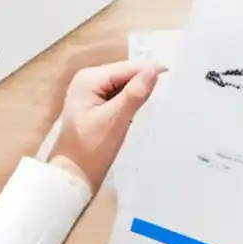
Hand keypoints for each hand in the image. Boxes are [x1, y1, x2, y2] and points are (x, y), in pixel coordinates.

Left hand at [49, 61, 162, 191]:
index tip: (169, 77)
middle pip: (125, 74)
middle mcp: (87, 81)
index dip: (149, 72)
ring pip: (123, 86)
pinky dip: (128, 104)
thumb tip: (152, 72)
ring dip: (135, 96)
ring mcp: (89, 93)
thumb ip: (135, 94)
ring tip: (141, 111)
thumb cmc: (88, 152)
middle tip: (157, 100)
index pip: (127, 68)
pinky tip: (131, 116)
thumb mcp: (116, 120)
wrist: (73, 175)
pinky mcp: (94, 105)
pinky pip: (118, 96)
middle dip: (141, 85)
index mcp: (88, 80)